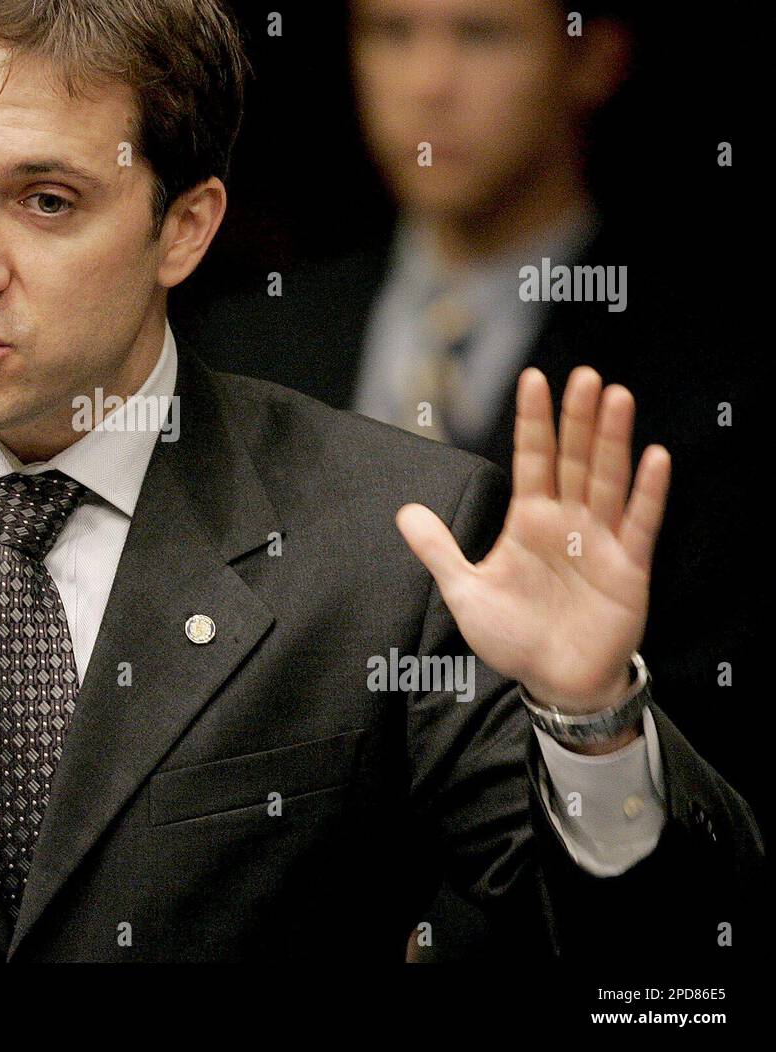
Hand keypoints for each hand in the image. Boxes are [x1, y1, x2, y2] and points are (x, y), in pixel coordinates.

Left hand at [395, 366, 669, 722]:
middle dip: (578, 418)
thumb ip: (439, 550)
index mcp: (529, 520)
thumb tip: (404, 512)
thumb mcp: (465, 592)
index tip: (533, 379)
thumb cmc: (513, 636)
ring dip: (612, 440)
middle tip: (585, 375)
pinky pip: (640, 524)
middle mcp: (567, 521)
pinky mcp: (628, 568)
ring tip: (617, 397)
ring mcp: (600, 541)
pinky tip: (654, 458)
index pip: (532, 458)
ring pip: (607, 479)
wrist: (554, 683)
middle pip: (574, 459)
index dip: (533, 421)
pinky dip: (647, 492)